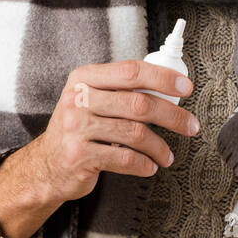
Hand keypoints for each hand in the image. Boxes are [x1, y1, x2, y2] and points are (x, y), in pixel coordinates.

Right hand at [0, 59, 197, 237]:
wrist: (46, 165)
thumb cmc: (79, 129)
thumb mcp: (91, 100)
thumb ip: (122, 91)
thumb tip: (170, 90)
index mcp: (84, 78)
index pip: (131, 71)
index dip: (163, 78)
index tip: (185, 87)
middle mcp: (78, 99)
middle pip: (138, 103)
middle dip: (172, 116)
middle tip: (190, 126)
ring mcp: (77, 128)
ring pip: (135, 133)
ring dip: (160, 147)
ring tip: (167, 155)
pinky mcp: (79, 156)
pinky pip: (124, 159)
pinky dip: (144, 164)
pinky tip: (150, 166)